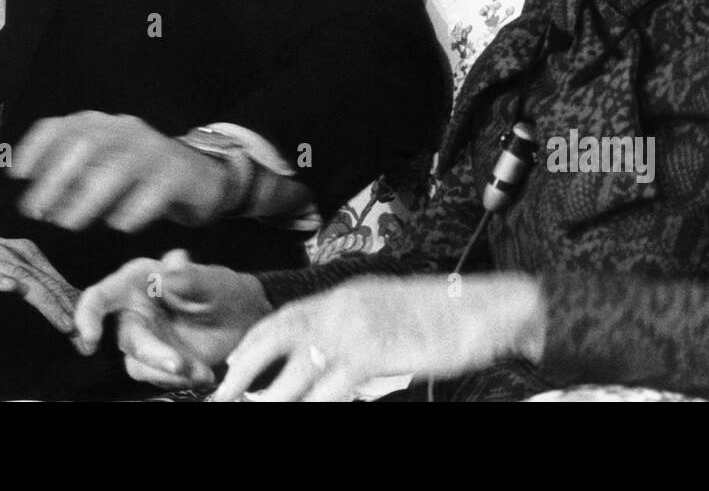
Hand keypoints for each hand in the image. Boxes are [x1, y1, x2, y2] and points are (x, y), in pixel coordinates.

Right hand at [0, 216, 82, 340]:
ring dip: (47, 303)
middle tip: (86, 340)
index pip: (55, 281)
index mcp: (20, 252)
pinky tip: (14, 290)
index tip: (91, 334)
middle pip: (47, 282)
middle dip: (69, 311)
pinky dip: (0, 280)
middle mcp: (8, 251)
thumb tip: (49, 314)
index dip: (74, 306)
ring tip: (66, 326)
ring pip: (24, 279)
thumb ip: (20, 284)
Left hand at [10, 111, 227, 230]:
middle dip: (56, 178)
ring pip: (118, 168)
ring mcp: (154, 150)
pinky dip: (132, 210)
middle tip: (37, 211)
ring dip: (88, 198)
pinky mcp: (177, 174)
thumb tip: (33, 199)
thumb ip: (71, 178)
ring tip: (68, 224)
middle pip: (87, 143)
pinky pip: (153, 192)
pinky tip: (119, 226)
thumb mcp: (102, 168)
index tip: (17, 175)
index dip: (36, 148)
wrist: (198, 175)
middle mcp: (125, 130)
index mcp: (102, 125)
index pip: (62, 125)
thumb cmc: (138, 176)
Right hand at [76, 249, 271, 389]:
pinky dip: (177, 379)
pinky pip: (154, 377)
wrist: (243, 321)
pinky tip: (203, 373)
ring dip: (168, 371)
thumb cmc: (223, 290)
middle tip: (183, 364)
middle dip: (154, 354)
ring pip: (137, 364)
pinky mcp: (154, 363)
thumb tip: (169, 268)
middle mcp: (132, 310)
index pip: (101, 296)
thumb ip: (190, 276)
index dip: (87, 315)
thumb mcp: (213, 280)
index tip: (90, 337)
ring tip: (203, 371)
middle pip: (125, 338)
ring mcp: (142, 339)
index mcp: (138, 280)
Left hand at [212, 273, 545, 401]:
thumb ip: (356, 330)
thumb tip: (333, 359)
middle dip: (245, 366)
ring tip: (251, 409)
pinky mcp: (372, 351)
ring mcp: (355, 327)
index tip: (233, 365)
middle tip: (223, 393)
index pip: (286, 316)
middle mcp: (342, 305)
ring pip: (296, 368)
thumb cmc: (443, 316)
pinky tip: (304, 412)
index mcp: (344, 296)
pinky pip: (330, 388)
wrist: (485, 306)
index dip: (255, 343)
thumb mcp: (386, 313)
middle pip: (278, 334)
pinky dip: (313, 404)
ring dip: (270, 395)